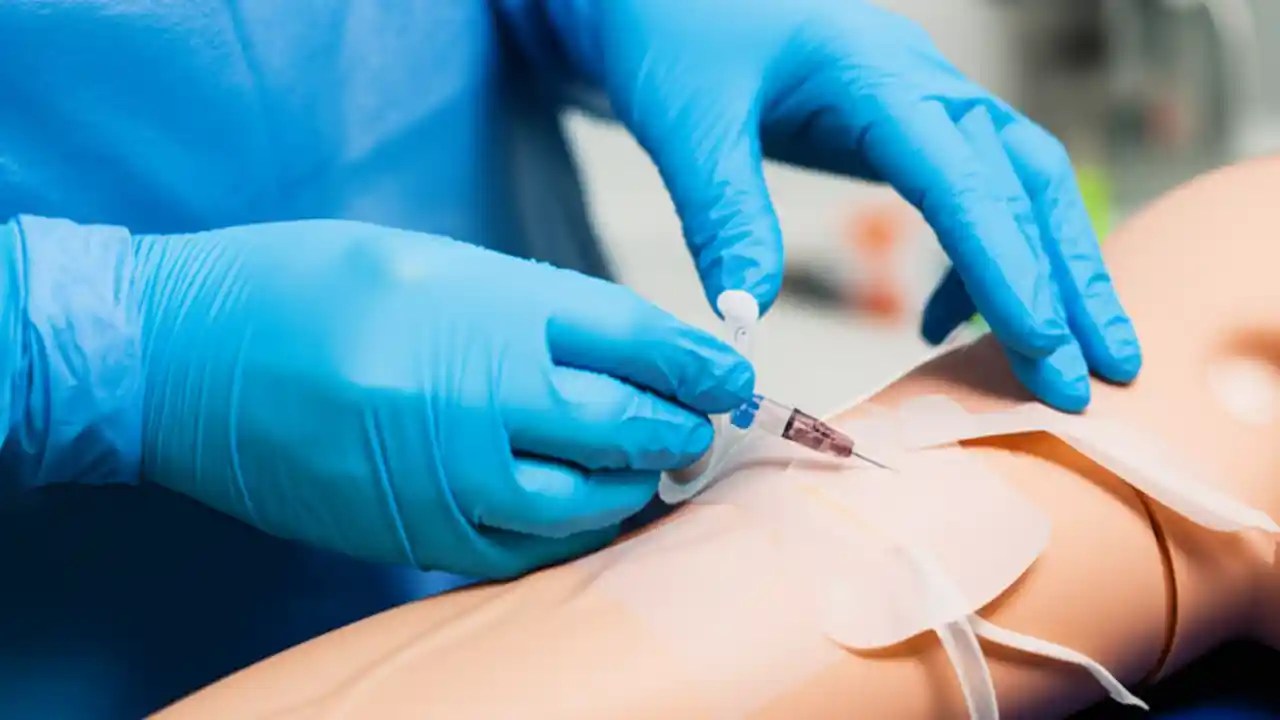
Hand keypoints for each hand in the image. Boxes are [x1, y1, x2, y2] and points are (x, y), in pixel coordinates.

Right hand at [129, 221, 752, 577]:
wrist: (180, 356)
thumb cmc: (308, 287)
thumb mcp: (434, 264)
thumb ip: (532, 309)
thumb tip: (623, 355)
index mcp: (487, 309)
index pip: (635, 341)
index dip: (697, 363)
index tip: (730, 376)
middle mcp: (476, 396)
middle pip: (624, 426)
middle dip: (677, 429)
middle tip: (698, 428)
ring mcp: (445, 476)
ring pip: (584, 505)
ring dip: (632, 490)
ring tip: (647, 473)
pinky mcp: (413, 534)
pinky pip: (522, 551)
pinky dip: (568, 535)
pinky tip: (582, 515)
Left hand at [522, 0, 1140, 410]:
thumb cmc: (671, 33)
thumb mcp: (687, 122)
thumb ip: (723, 214)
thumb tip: (747, 318)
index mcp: (875, 75)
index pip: (964, 179)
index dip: (1009, 270)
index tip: (1046, 351)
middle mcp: (918, 83)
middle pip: (1024, 180)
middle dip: (1070, 278)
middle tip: (1106, 371)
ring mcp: (917, 101)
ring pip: (1015, 186)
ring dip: (1048, 272)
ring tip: (1065, 359)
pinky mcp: (899, 127)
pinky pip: (969, 193)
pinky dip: (973, 261)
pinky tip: (947, 320)